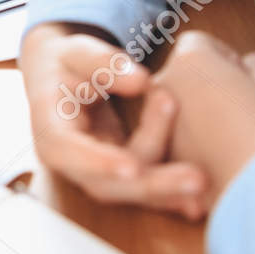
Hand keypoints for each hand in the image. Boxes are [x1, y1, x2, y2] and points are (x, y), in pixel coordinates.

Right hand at [19, 21, 208, 218]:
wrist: (63, 75)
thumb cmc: (67, 62)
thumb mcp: (76, 52)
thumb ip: (104, 62)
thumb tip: (140, 80)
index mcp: (50, 130)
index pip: (68, 152)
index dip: (99, 162)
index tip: (131, 167)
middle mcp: (72, 160)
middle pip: (106, 184)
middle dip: (152, 185)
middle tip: (195, 179)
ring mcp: (97, 170)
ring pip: (131, 191)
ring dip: (169, 188)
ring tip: (203, 175)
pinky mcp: (120, 172)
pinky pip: (145, 188)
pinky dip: (171, 195)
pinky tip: (200, 201)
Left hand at [154, 31, 254, 200]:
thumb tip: (248, 64)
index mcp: (189, 61)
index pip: (199, 43)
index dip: (226, 58)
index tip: (246, 79)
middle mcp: (164, 88)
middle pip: (180, 76)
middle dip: (205, 86)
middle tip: (241, 107)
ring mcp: (158, 124)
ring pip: (175, 111)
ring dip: (197, 117)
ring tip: (235, 137)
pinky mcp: (163, 162)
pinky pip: (176, 143)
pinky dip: (194, 147)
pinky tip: (224, 160)